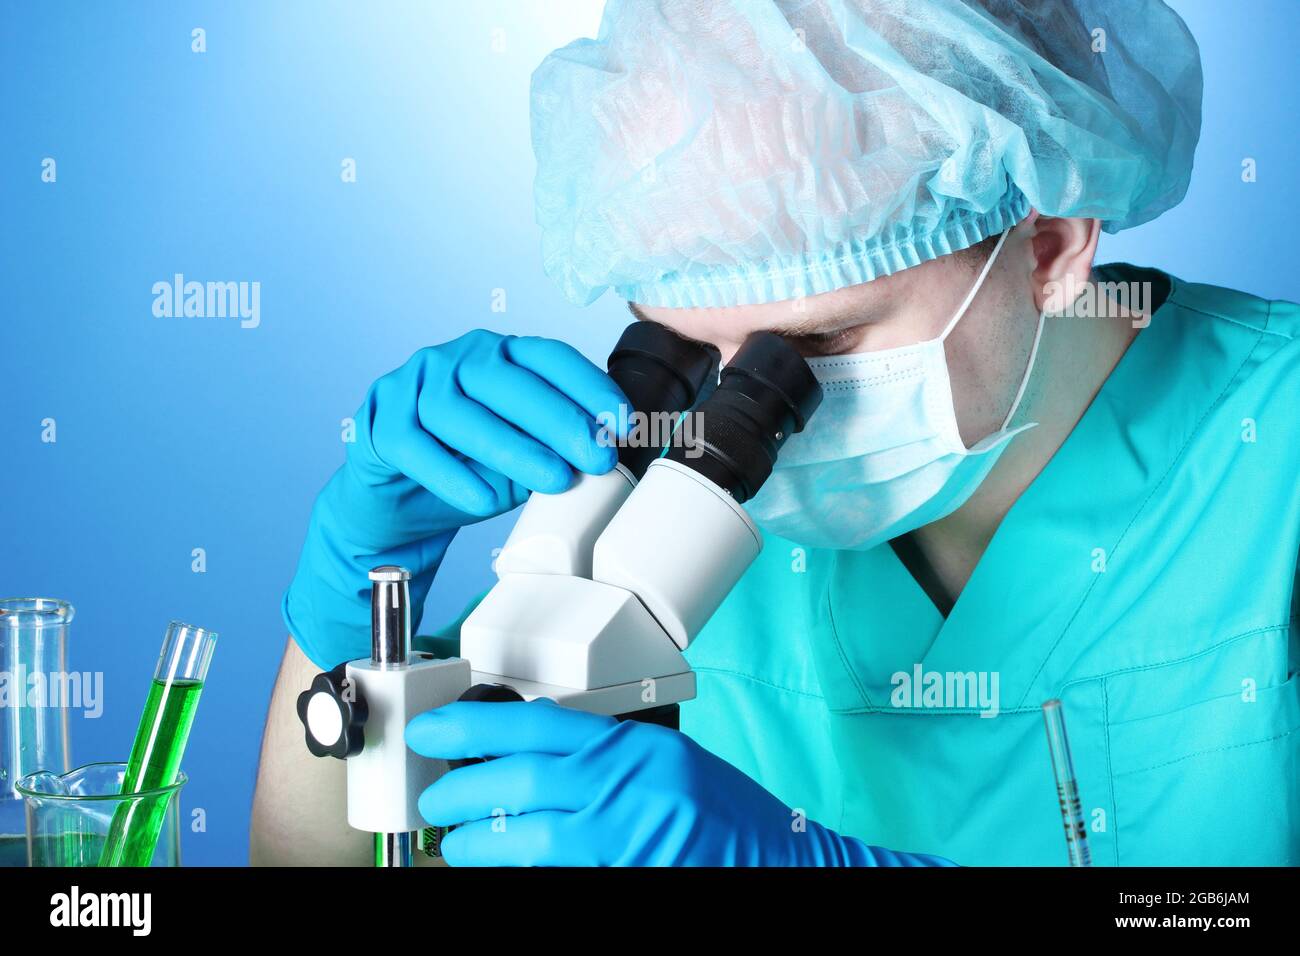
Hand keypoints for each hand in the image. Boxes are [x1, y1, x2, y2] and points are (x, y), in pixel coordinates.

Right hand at [283, 331, 625, 668]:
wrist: (394, 507)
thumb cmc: (465, 472)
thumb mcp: (521, 462)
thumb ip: (553, 451)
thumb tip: (602, 459)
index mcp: (498, 356)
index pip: (548, 357)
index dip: (588, 386)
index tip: (624, 423)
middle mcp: (454, 360)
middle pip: (506, 379)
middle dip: (558, 419)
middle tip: (596, 457)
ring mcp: (410, 386)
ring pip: (458, 411)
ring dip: (511, 448)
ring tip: (552, 480)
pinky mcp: (377, 422)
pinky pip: (412, 444)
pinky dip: (449, 474)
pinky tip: (481, 500)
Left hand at [406, 699, 955, 866]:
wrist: (778, 858)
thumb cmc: (726, 812)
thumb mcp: (663, 759)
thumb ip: (602, 753)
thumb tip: (530, 753)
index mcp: (632, 749)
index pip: (534, 726)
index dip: (473, 727)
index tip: (436, 730)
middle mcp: (626, 789)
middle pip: (520, 783)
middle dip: (462, 792)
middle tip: (435, 799)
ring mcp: (624, 840)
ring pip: (527, 838)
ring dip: (478, 842)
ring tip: (454, 844)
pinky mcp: (622, 875)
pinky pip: (557, 872)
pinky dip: (524, 869)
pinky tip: (501, 866)